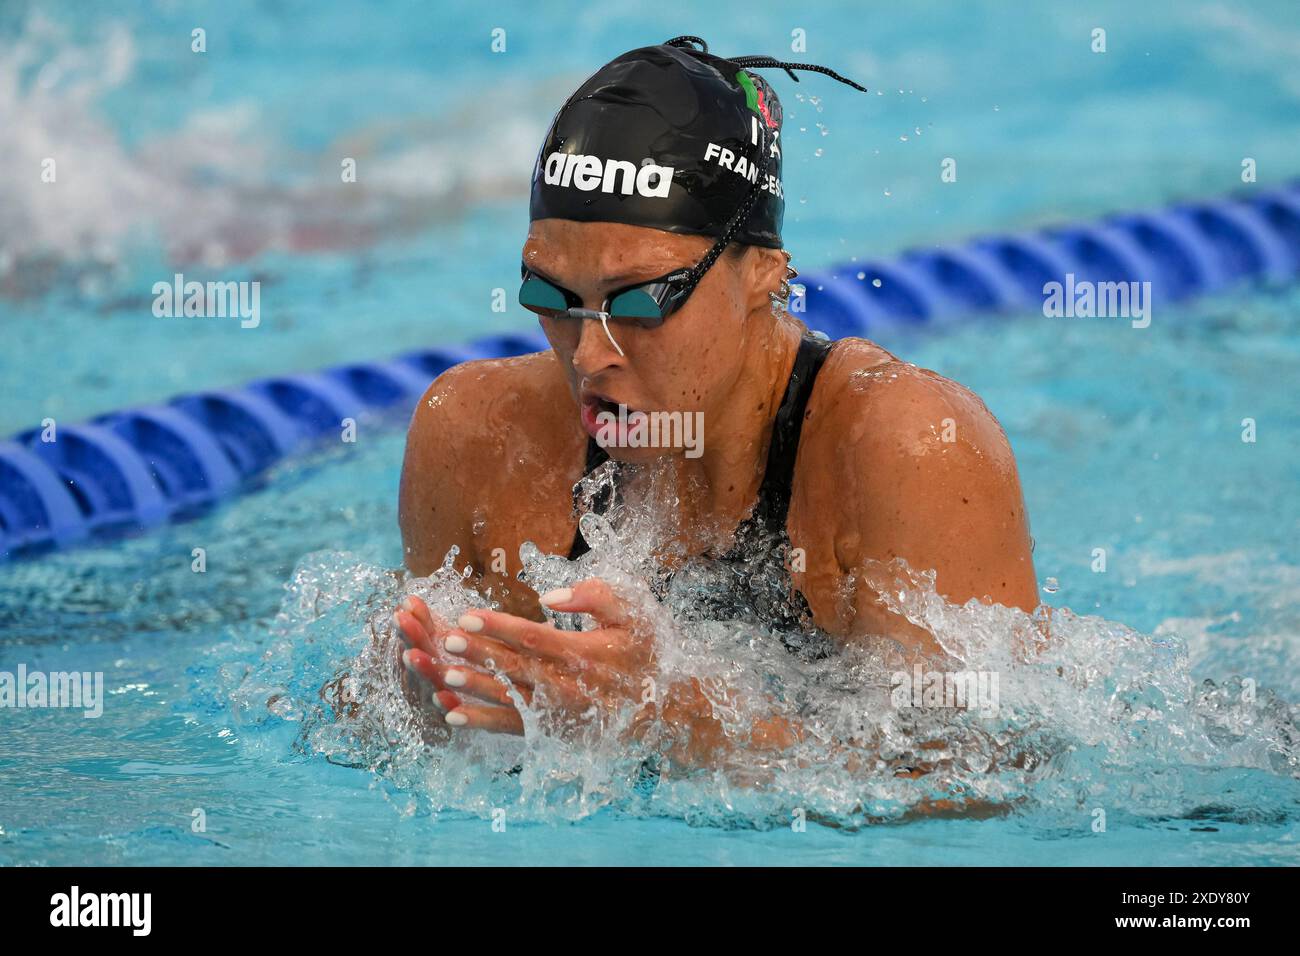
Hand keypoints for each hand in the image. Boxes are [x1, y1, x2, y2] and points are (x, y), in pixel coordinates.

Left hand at [395, 579, 654, 735]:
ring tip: (442, 673)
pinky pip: (511, 727)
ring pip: (506, 697)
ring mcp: (558, 711)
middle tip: (444, 638)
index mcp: (584, 654)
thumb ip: (595, 596)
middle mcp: (567, 685)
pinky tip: (453, 714)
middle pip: (513, 667)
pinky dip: (480, 722)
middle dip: (477, 652)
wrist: (668, 710)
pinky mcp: (553, 730)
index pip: (532, 637)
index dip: (498, 627)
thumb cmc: (647, 654)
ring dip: (472, 685)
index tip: (468, 615)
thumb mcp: (634, 614)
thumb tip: (550, 595)